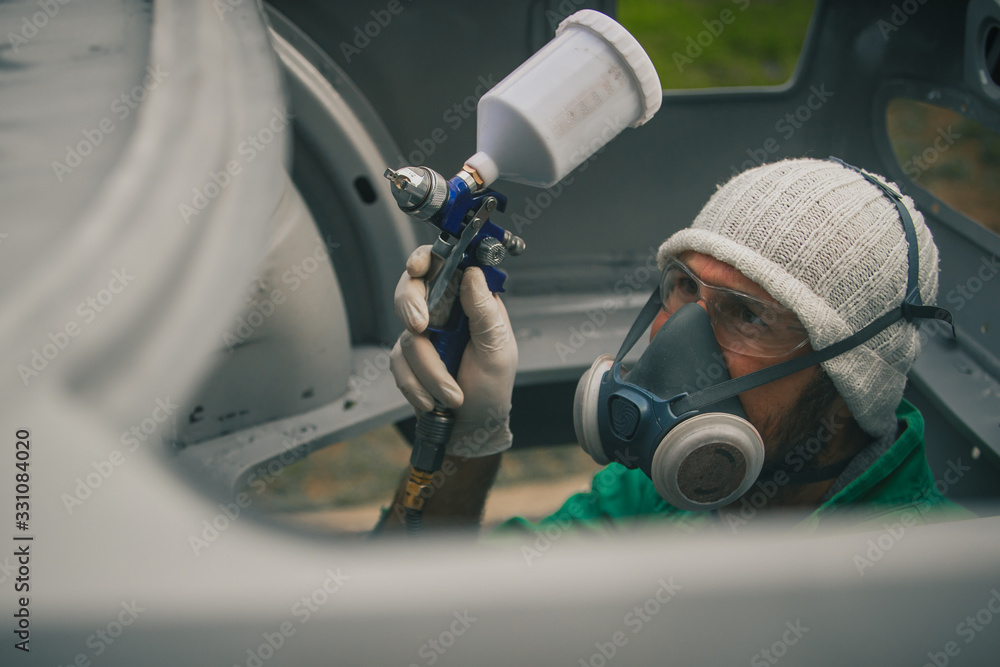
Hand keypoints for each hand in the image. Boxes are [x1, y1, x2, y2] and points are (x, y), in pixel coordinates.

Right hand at [390, 246, 517, 456]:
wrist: (471, 429)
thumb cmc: (492, 389)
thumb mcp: (497, 351)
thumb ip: (484, 312)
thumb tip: (472, 273)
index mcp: (470, 301)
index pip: (443, 265)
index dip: (424, 258)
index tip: (416, 267)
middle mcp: (443, 312)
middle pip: (410, 290)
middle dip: (410, 307)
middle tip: (419, 327)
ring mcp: (422, 335)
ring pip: (408, 337)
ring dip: (430, 371)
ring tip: (452, 394)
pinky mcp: (407, 359)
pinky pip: (398, 363)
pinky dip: (415, 385)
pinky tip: (432, 400)